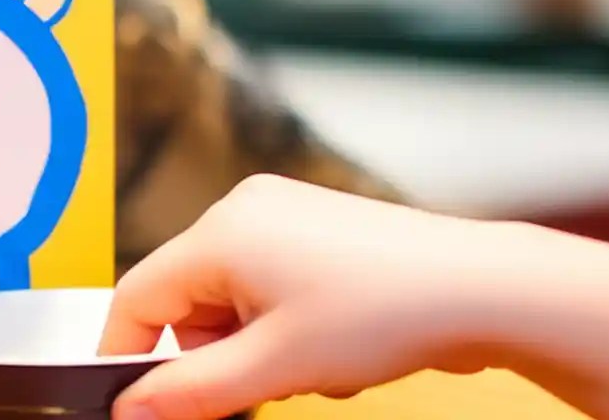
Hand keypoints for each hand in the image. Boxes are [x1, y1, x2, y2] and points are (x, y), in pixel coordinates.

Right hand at [99, 174, 510, 418]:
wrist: (479, 289)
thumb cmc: (384, 311)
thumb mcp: (273, 367)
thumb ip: (190, 391)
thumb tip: (131, 408)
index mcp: (222, 231)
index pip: (137, 295)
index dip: (128, 355)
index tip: (138, 406)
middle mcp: (245, 209)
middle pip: (185, 298)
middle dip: (213, 354)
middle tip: (260, 385)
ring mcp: (283, 213)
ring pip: (231, 298)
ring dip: (254, 344)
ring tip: (311, 363)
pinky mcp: (314, 228)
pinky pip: (269, 285)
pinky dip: (284, 325)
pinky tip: (331, 343)